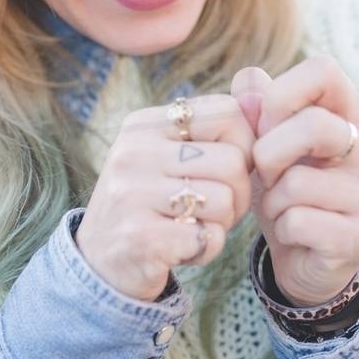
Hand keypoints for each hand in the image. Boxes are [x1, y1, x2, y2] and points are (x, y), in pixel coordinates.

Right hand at [75, 94, 256, 301]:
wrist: (99, 264)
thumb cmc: (149, 203)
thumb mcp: (171, 156)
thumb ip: (214, 127)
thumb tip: (259, 95)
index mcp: (144, 124)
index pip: (227, 113)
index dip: (245, 145)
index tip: (228, 170)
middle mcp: (134, 152)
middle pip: (233, 161)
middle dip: (238, 194)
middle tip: (212, 209)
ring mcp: (134, 194)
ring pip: (225, 201)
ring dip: (221, 224)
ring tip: (193, 226)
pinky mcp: (141, 236)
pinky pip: (210, 237)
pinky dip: (207, 249)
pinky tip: (183, 249)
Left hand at [230, 57, 358, 306]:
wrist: (305, 256)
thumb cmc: (286, 188)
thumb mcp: (266, 144)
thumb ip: (255, 107)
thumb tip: (248, 78)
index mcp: (353, 116)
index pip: (325, 70)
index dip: (281, 93)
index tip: (265, 123)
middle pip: (315, 125)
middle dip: (268, 152)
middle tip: (264, 173)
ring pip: (298, 182)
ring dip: (272, 200)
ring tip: (282, 207)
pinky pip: (299, 222)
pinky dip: (282, 229)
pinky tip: (294, 233)